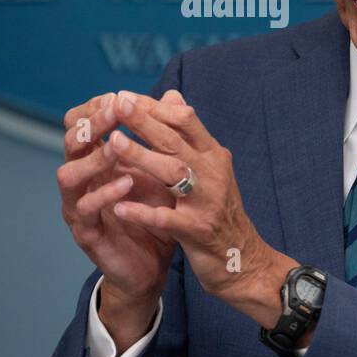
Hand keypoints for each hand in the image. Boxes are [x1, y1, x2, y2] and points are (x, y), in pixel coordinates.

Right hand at [56, 92, 180, 318]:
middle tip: (113, 111)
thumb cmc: (152, 212)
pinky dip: (104, 195)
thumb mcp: (160, 170)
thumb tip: (175, 96)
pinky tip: (126, 184)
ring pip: (68, 175)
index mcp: (95, 160)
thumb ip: (162, 136)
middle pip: (70, 143)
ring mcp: (78, 206)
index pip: (80, 124)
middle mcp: (82, 179)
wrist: (152, 263)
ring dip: (93, 157)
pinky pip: (85, 210)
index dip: (95, 108)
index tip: (117, 96)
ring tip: (118, 146)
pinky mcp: (86, 233)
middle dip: (91, 124)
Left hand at [106, 91, 298, 329]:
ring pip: (172, 172)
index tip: (124, 96)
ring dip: (141, 156)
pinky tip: (120, 207)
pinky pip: (167, 219)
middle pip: (175, 140)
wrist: (243, 260)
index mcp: (213, 155)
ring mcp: (207, 201)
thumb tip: (173, 96)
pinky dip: (143, 212)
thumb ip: (189, 135)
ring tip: (112, 144)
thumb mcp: (210, 169)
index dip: (154, 107)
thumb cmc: (218, 211)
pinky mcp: (198, 230)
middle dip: (144, 121)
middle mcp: (213, 172)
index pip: (184, 120)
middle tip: (116, 104)